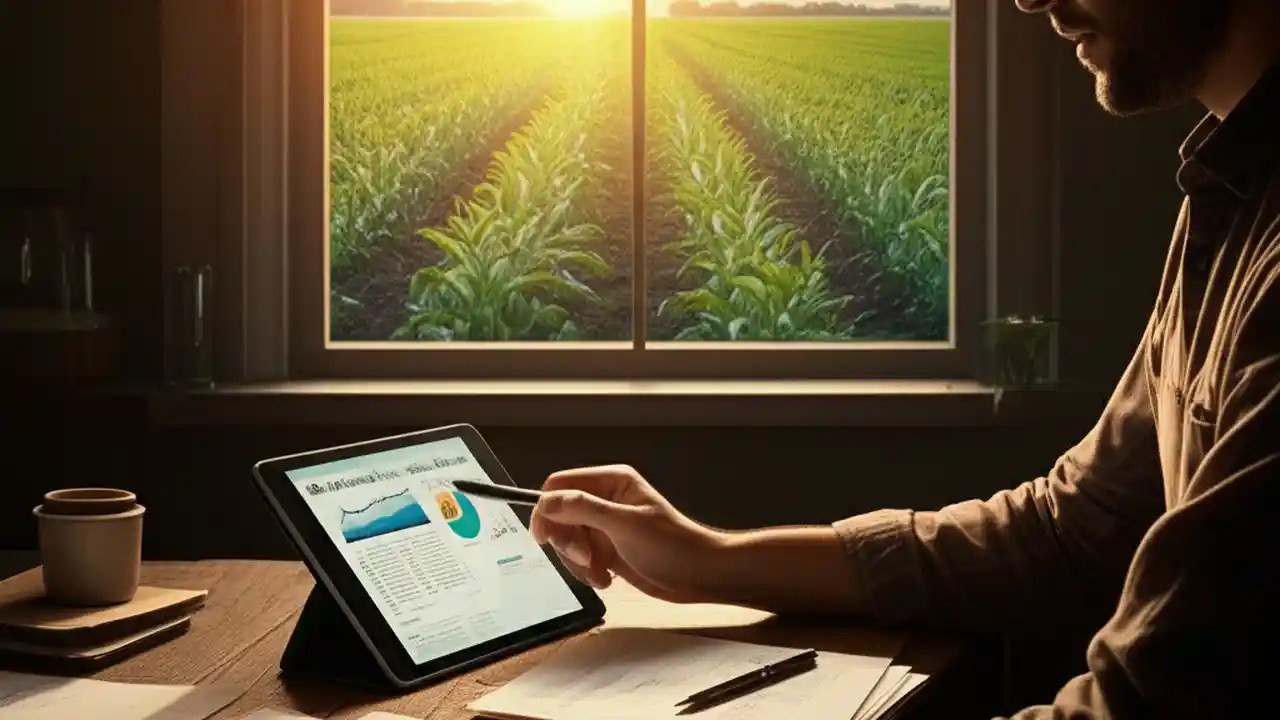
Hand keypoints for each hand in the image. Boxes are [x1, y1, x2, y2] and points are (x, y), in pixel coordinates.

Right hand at [529, 465, 725, 602]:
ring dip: (577, 562)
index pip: (560, 485)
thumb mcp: (624, 525)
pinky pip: (580, 558)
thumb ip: (583, 509)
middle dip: (568, 542)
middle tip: (585, 559)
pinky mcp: (607, 550)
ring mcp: (605, 526)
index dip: (547, 509)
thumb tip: (547, 501)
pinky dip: (587, 572)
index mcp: (610, 482)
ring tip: (600, 574)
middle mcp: (604, 500)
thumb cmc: (672, 545)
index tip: (546, 537)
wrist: (699, 575)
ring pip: (568, 540)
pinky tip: (606, 579)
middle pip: (559, 515)